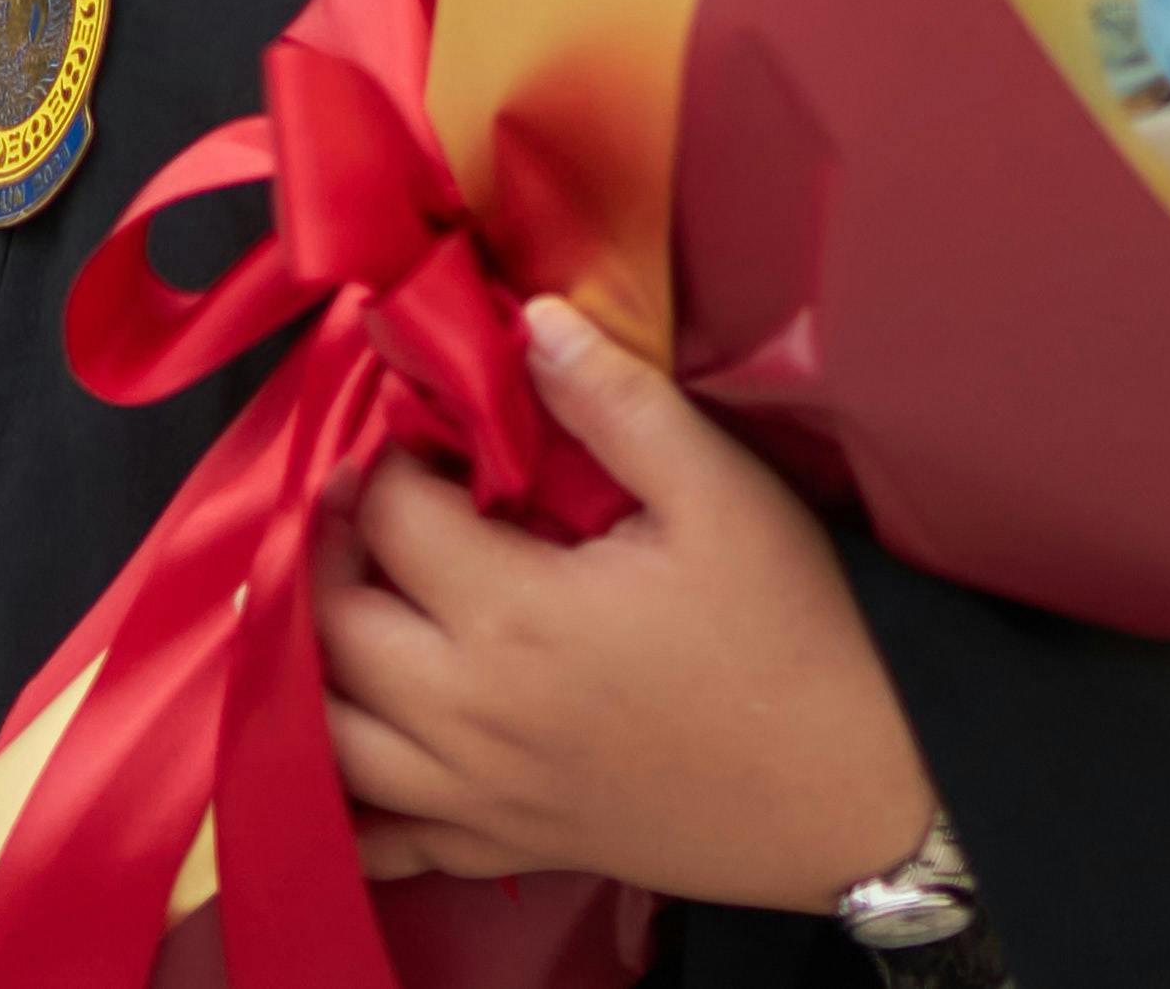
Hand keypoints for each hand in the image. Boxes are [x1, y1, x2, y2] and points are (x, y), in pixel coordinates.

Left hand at [316, 296, 937, 911]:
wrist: (858, 792)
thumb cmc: (796, 637)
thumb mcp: (723, 496)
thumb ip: (616, 403)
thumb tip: (532, 321)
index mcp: (515, 616)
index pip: (391, 518)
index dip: (390, 460)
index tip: (422, 431)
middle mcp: (469, 714)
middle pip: (332, 623)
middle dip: (332, 546)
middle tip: (375, 499)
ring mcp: (478, 795)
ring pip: (327, 735)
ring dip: (310, 661)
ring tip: (351, 599)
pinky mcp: (504, 847)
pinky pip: (382, 843)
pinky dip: (341, 800)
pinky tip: (344, 751)